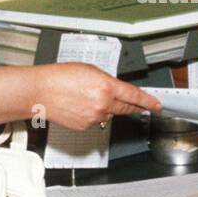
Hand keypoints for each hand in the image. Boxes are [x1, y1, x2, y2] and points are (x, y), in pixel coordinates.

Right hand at [35, 63, 162, 129]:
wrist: (41, 91)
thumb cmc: (60, 77)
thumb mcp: (90, 70)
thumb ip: (107, 81)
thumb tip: (116, 89)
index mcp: (106, 87)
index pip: (135, 96)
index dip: (148, 101)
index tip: (157, 104)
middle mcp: (103, 104)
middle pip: (125, 107)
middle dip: (132, 105)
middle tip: (137, 104)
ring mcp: (95, 117)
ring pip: (110, 114)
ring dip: (107, 107)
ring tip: (88, 97)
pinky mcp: (86, 126)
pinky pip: (97, 120)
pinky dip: (94, 114)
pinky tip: (81, 105)